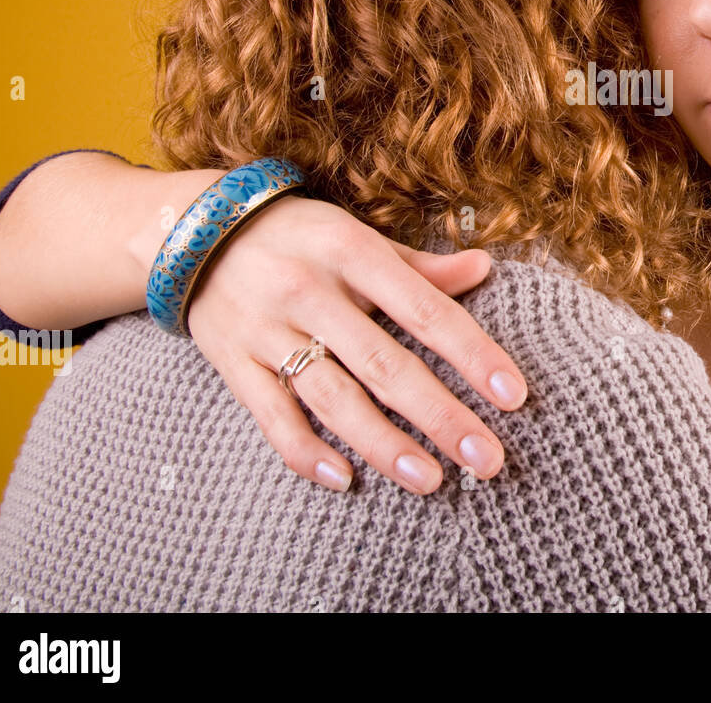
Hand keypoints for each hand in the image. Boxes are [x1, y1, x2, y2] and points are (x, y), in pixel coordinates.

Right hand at [178, 195, 527, 493]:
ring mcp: (268, 331)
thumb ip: (419, 264)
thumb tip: (483, 268)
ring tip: (432, 480)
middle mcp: (310, 292)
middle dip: (439, 416)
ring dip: (384, 445)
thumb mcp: (358, 234)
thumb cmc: (300, 235)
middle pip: (384, 365)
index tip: (513, 395)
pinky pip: (272, 418)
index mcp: (352, 252)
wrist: (197, 230)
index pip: (425, 309)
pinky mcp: (235, 364)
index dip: (472, 353)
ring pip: (332, 399)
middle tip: (486, 459)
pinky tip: (346, 480)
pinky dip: (306, 453)